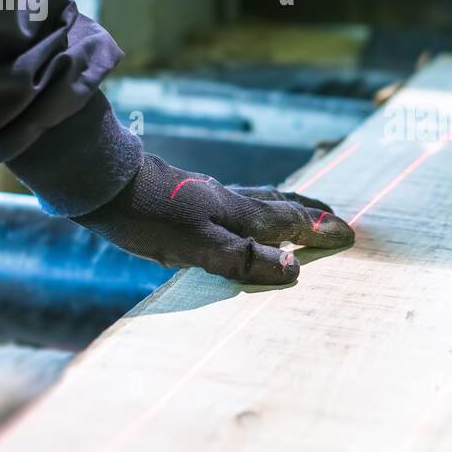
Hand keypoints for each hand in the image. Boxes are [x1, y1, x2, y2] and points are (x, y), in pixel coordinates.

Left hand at [72, 154, 353, 283]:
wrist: (102, 183)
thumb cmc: (148, 217)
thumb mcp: (198, 246)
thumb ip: (245, 258)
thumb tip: (293, 269)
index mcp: (240, 213)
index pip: (291, 223)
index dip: (320, 231)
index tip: (349, 235)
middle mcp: (231, 200)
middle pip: (282, 203)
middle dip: (311, 211)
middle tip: (335, 215)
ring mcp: (210, 195)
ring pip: (261, 199)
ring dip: (287, 205)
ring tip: (300, 210)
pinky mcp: (189, 196)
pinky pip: (239, 200)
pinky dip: (258, 206)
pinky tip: (241, 212)